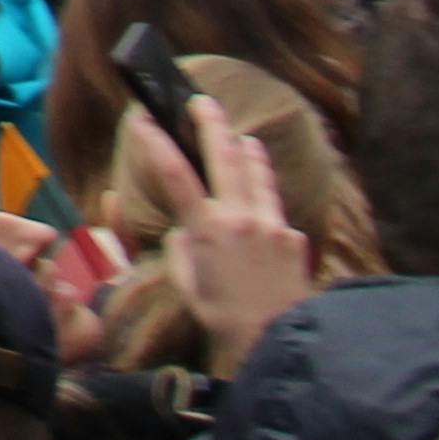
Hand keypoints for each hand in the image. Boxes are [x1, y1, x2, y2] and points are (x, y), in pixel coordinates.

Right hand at [128, 93, 317, 375]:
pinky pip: (277, 215)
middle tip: (203, 102)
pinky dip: (267, 211)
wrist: (278, 337)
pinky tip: (267, 226)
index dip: (156, 143)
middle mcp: (241, 218)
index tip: (143, 120)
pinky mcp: (294, 238)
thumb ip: (183, 249)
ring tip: (247, 140)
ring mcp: (272, 224)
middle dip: (211, 124)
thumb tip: (186, 230)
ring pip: (260, 176)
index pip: (175, 174)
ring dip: (250, 153)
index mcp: (208, 229)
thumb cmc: (223, 316)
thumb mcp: (187, 283)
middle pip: (225, 157)